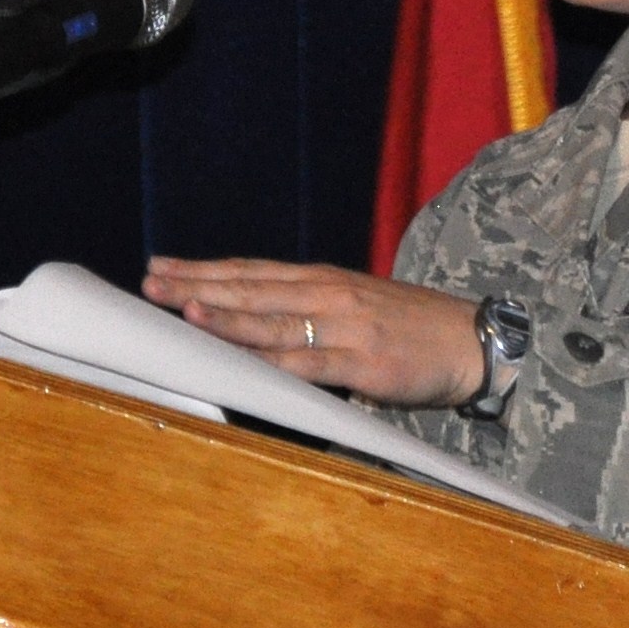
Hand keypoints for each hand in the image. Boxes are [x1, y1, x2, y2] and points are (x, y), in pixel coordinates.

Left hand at [141, 256, 482, 406]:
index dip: (207, 270)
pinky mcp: (364, 360)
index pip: (254, 272)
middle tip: (152, 283)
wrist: (476, 340)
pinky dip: (272, 358)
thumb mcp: (361, 307)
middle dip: (199, 286)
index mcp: (327, 280)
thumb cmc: (416, 328)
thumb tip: (264, 324)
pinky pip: (309, 361)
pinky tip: (243, 358)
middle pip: (253, 289)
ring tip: (184, 309)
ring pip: (274, 321)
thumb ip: (315, 312)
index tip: (163, 266)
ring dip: (227, 316)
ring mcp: (347, 325)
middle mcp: (331, 294)